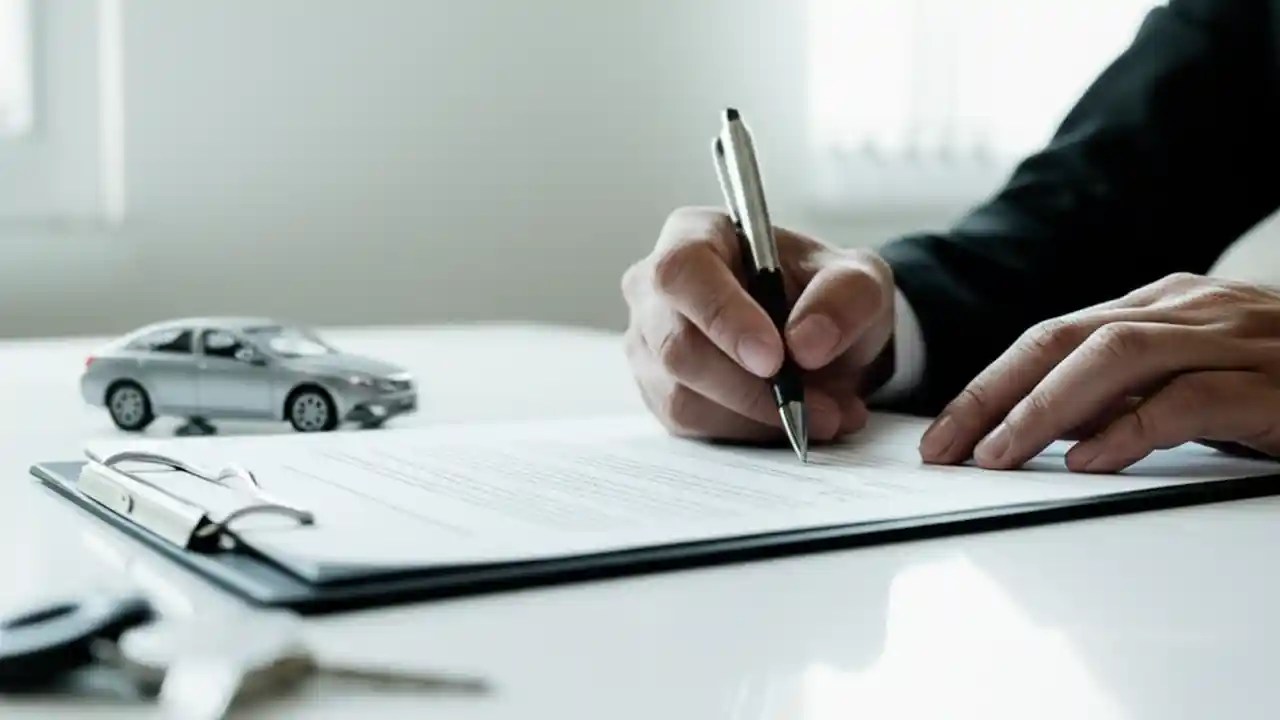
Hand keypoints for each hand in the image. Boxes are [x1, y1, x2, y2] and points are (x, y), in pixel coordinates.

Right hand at [621, 207, 894, 442]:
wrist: (818, 337)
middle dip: (753, 388)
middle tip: (819, 406)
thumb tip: (807, 343)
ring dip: (760, 416)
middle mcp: (655, 288)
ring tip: (824, 414)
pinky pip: (692, 424)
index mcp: (694, 235)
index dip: (722, 316)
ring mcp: (649, 343)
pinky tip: (791, 419)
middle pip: (679, 346)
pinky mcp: (658, 391)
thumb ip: (845, 297)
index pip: (683, 271)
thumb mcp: (860, 280)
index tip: (773, 359)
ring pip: (684, 396)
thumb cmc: (824, 294)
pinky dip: (749, 431)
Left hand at [919, 272, 1279, 470]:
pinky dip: (1132, 428)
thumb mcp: (1192, 377)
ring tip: (998, 456)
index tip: (941, 434)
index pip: (1051, 336)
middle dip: (993, 393)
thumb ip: (1127, 390)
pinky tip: (1089, 462)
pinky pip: (1190, 398)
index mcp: (1162, 304)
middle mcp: (1190, 310)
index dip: (987, 384)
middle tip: (945, 448)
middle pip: (1065, 338)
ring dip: (1044, 409)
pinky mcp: (1274, 384)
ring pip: (1115, 357)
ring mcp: (1235, 340)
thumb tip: (1047, 429)